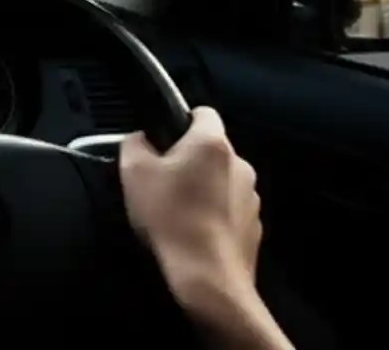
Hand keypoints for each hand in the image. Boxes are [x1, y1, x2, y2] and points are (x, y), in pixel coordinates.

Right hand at [121, 107, 290, 348]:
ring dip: (203, 188)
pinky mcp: (254, 226)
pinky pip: (230, 209)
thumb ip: (134, 144)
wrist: (207, 276)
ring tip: (177, 212)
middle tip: (160, 181)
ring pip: (221, 180)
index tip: (161, 141)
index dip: (179, 121)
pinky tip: (194, 233)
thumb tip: (140, 140)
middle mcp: (240, 163)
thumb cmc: (170, 218)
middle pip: (210, 149)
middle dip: (188, 159)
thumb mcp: (133, 173)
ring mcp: (252, 196)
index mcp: (213, 143)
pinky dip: (214, 215)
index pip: (202, 111)